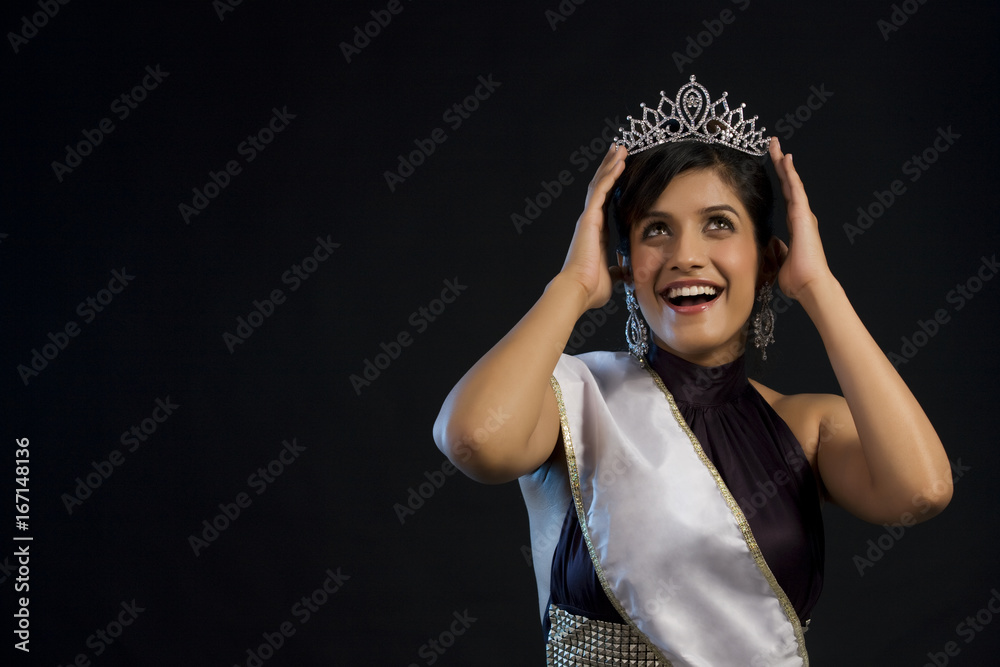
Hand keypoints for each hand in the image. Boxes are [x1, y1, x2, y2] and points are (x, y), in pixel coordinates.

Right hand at [559, 144, 626, 311]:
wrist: (578, 290)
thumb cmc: (590, 288)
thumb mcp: (611, 278)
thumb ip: (618, 271)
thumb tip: (624, 273)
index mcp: (596, 233)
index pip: (606, 202)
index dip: (613, 185)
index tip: (620, 172)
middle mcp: (591, 222)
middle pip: (601, 188)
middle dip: (609, 168)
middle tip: (618, 150)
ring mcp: (589, 218)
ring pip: (600, 184)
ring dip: (610, 165)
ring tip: (620, 148)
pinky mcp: (589, 218)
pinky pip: (601, 191)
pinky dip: (610, 175)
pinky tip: (620, 162)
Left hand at [768, 137, 833, 300]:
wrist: (810, 285)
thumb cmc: (798, 279)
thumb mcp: (780, 262)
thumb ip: (776, 251)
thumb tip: (771, 246)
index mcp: (796, 225)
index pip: (787, 196)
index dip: (782, 179)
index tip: (775, 164)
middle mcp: (801, 216)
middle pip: (790, 184)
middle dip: (781, 164)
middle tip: (773, 145)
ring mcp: (803, 214)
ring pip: (792, 181)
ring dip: (783, 162)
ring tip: (775, 144)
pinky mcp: (802, 215)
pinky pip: (795, 188)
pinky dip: (790, 172)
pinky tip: (785, 158)